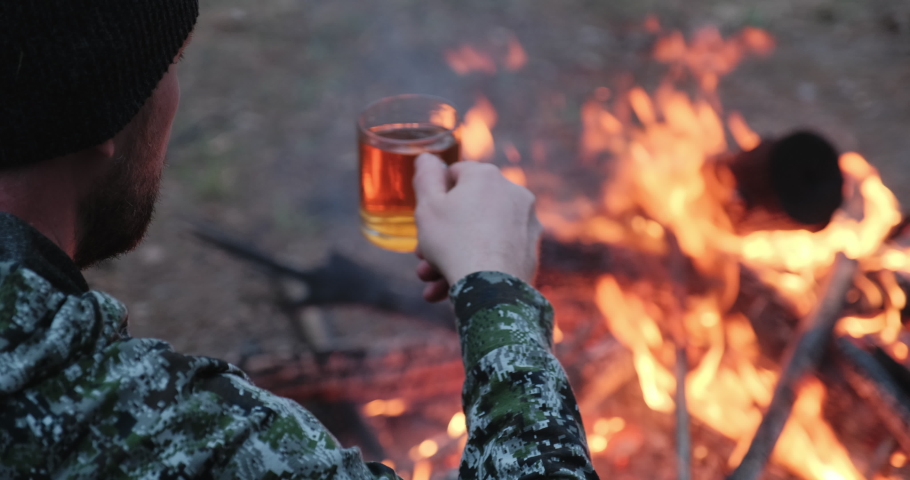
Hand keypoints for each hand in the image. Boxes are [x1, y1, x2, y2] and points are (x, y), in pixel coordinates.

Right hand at [412, 153, 541, 301]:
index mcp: (486, 175)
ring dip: (452, 256)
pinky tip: (453, 288)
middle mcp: (512, 192)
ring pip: (480, 234)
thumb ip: (425, 176)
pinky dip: (476, 265)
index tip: (425, 220)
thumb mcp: (427, 206)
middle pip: (467, 210)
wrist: (492, 289)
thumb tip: (427, 157)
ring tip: (432, 281)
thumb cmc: (453, 243)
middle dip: (441, 235)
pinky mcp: (531, 248)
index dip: (435, 197)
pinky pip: (496, 251)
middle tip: (423, 257)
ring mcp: (526, 221)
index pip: (455, 175)